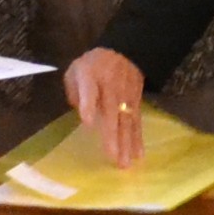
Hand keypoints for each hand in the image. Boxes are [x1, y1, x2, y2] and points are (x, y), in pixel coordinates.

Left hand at [63, 47, 148, 167]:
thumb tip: (83, 115)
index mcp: (91, 77)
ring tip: (125, 163)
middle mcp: (111, 88)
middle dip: (113, 136)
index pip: (90, 90)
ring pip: (127, 122)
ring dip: (126, 143)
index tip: (89, 123)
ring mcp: (126, 97)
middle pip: (112, 113)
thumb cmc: (94, 65)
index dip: (89, 105)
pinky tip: (138, 155)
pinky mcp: (136, 103)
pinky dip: (138, 140)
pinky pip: (137, 123)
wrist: (125, 51)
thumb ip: (75, 92)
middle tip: (113, 157)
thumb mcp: (76, 70)